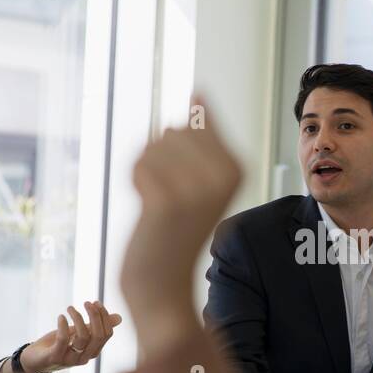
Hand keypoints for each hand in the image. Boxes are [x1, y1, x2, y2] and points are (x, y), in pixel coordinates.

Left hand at [18, 301, 122, 372]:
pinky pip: (63, 340)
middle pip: (98, 336)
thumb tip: (119, 318)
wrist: (34, 360)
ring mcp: (70, 359)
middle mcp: (84, 357)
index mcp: (92, 351)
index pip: (106, 334)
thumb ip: (95, 327)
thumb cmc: (57, 345)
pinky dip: (63, 326)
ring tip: (70, 308)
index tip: (96, 303)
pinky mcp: (55, 358)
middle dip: (95, 316)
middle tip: (87, 303)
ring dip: (78, 318)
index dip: (104, 317)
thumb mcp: (77, 333)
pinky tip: (61, 317)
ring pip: (82, 337)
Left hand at [121, 95, 240, 356]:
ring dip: (145, 171)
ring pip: (153, 145)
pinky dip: (134, 182)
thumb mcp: (198, 175)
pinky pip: (138, 164)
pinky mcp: (168, 201)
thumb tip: (199, 90)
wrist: (161, 283)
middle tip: (167, 195)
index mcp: (238, 167)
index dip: (176, 147)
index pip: (194, 122)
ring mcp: (198, 188)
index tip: (183, 182)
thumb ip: (202, 134)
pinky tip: (146, 207)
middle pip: (172, 130)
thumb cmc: (174, 228)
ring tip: (157, 201)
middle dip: (158, 157)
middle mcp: (225, 176)